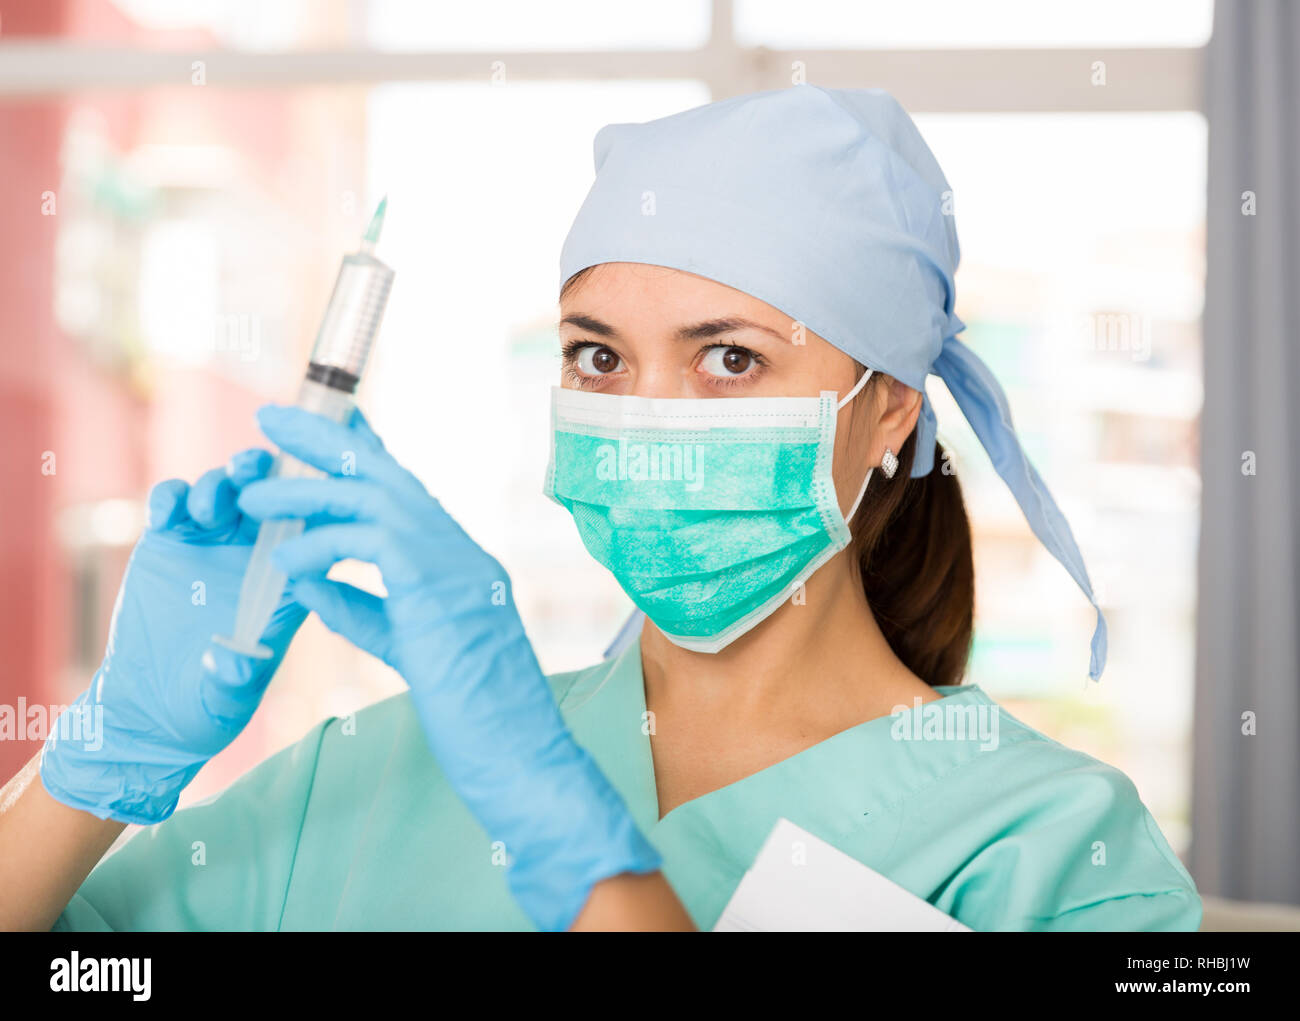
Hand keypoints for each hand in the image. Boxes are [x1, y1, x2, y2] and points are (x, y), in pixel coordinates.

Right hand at [39, 450, 308, 824]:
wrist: (150, 708)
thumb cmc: (206, 705)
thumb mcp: (226, 697)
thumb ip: (234, 676)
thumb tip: (232, 662)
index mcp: (292, 581)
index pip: (322, 528)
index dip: (326, 497)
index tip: (325, 479)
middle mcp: (258, 553)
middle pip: (277, 494)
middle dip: (272, 473)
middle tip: (257, 470)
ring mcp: (213, 542)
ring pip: (228, 488)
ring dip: (223, 482)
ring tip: (212, 509)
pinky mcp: (168, 540)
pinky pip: (173, 502)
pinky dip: (171, 497)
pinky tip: (166, 515)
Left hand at [240, 404, 660, 929]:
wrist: (517, 749)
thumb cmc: (472, 710)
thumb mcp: (407, 648)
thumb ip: (363, 610)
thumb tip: (311, 580)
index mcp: (456, 558)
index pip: (404, 488)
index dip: (363, 448)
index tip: (328, 418)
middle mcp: (459, 548)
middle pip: (385, 473)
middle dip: (325, 439)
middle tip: (271, 415)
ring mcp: (454, 564)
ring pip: (371, 500)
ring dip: (305, 493)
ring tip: (251, 498)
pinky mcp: (437, 588)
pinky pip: (367, 546)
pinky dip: (319, 548)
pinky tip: (286, 565)